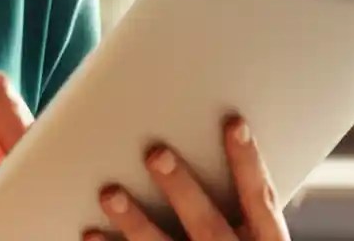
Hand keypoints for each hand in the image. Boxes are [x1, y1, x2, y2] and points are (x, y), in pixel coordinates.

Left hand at [84, 117, 291, 240]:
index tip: (233, 124)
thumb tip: (213, 130)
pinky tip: (91, 231)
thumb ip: (236, 193)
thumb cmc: (238, 240)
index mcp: (262, 239)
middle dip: (180, 188)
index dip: (247, 161)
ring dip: (135, 220)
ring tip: (110, 193)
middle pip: (206, 222)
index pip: (258, 197)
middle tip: (156, 154)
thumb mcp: (255, 228)